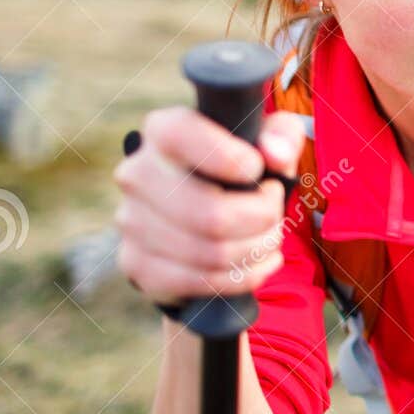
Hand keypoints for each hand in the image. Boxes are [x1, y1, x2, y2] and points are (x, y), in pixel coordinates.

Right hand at [113, 108, 307, 310]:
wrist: (202, 214)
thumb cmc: (241, 170)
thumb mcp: (269, 143)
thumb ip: (281, 135)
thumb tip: (274, 153)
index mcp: (163, 131)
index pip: (183, 138)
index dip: (233, 160)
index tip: (258, 170)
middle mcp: (137, 174)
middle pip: (211, 215)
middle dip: (262, 219)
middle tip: (274, 211)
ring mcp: (131, 222)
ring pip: (213, 253)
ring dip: (258, 249)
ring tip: (269, 236)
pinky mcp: (137, 263)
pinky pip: (201, 282)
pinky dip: (245, 276)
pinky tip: (260, 262)